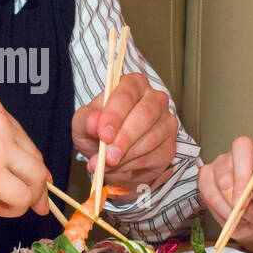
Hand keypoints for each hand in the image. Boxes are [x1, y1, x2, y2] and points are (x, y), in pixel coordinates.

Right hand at [0, 97, 49, 217]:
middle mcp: (0, 123)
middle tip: (35, 205)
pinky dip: (15, 209)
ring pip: (34, 179)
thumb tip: (13, 169)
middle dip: (38, 186)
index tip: (32, 182)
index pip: (26, 141)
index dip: (31, 165)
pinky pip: (21, 197)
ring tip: (7, 207)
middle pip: (35, 160)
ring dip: (28, 199)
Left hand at [71, 72, 177, 198]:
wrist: (110, 155)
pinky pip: (155, 157)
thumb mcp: (83, 125)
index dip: (115, 114)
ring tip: (107, 164)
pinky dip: (134, 166)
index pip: (127, 93)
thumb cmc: (97, 132)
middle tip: (107, 157)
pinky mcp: (169, 146)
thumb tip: (93, 121)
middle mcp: (155, 99)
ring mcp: (166, 122)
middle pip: (145, 114)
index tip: (103, 134)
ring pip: (151, 139)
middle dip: (124, 138)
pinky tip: (120, 167)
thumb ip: (86, 121)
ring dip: (126, 156)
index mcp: (132, 85)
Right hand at [197, 120, 252, 246]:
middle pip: (240, 147)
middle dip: (242, 178)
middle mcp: (244, 152)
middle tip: (248, 204)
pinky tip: (233, 216)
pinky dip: (221, 209)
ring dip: (234, 202)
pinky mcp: (206, 177)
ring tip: (250, 217)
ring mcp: (223, 163)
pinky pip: (208, 190)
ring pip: (222, 175)